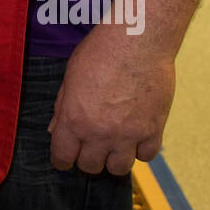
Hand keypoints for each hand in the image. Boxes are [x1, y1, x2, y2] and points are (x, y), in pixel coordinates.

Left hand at [48, 22, 175, 175]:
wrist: (138, 41)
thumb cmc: (100, 51)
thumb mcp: (70, 76)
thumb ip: (63, 107)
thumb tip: (56, 130)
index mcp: (74, 119)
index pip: (63, 157)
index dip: (62, 159)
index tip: (66, 157)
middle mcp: (99, 133)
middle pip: (90, 167)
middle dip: (88, 158)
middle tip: (91, 146)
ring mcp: (128, 134)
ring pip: (119, 168)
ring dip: (114, 159)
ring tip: (114, 144)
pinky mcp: (153, 129)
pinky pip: (147, 155)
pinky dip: (141, 149)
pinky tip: (137, 136)